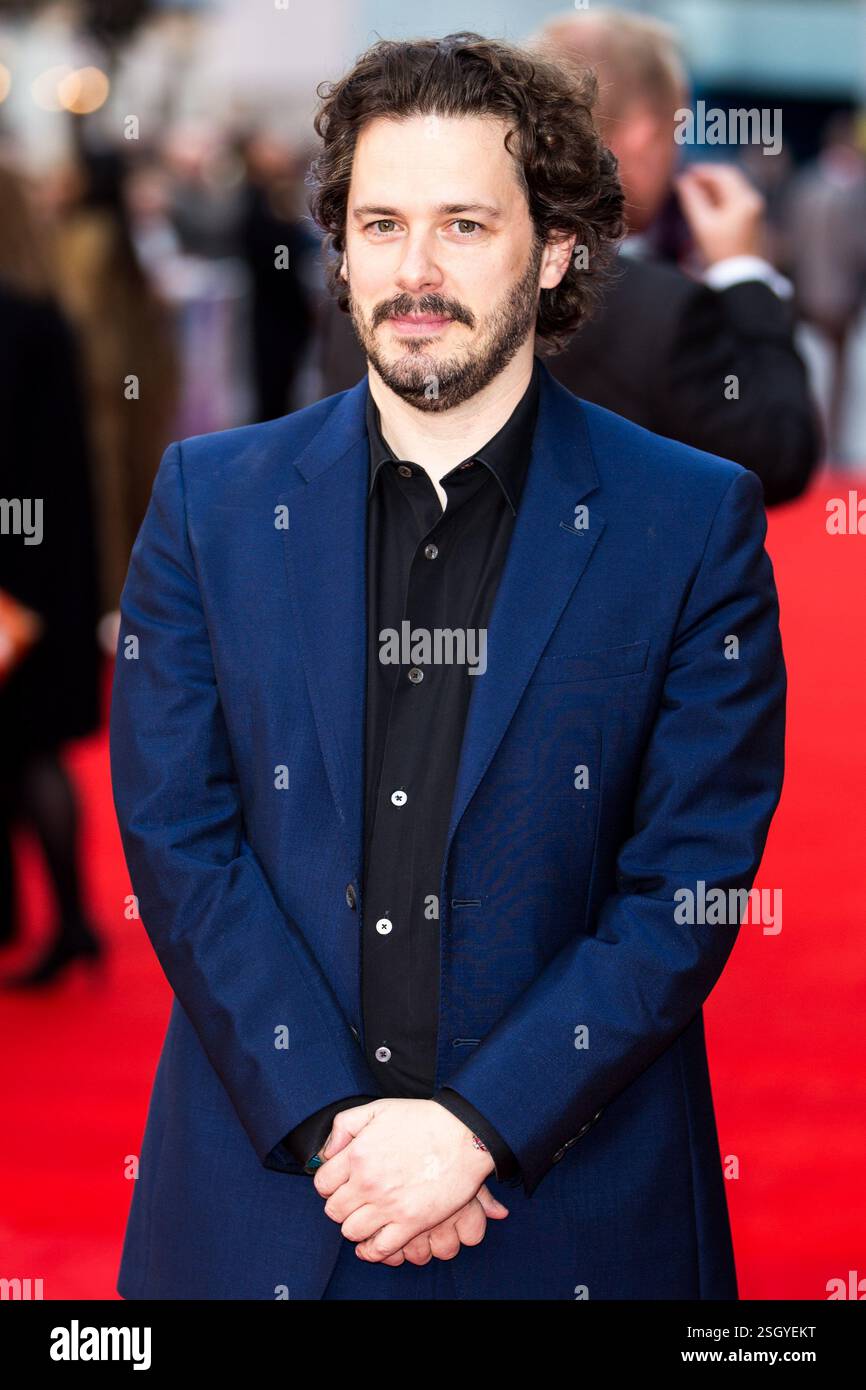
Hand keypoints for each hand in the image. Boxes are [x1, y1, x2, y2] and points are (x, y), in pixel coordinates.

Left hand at [313, 1097, 498, 1260]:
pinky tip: (373, 1243)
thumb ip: (344, 1126)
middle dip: (341, 1206)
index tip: (340, 1184)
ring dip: (355, 1227)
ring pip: (352, 1231)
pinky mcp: (411, 1223)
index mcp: (358, 1154)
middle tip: (355, 1201)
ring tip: (366, 1218)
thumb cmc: (423, 1120)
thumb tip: (326, 1153)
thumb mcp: (378, 1109)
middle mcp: (368, 1183)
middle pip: (335, 1211)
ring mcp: (389, 1205)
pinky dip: (372, 1250)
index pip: (323, 1184)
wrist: (464, 1135)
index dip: (329, 1185)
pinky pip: (380, 1248)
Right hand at [674, 162, 765, 265]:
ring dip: (714, 187)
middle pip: (730, 179)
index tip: (686, 173)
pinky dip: (721, 197)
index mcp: (743, 200)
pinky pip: (736, 200)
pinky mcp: (752, 220)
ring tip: (695, 191)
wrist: (741, 278)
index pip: (722, 175)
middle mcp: (753, 201)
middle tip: (689, 180)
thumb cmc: (720, 253)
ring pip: (733, 189)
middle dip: (709, 177)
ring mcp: (755, 210)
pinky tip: (708, 204)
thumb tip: (682, 181)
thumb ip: (692, 200)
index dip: (703, 171)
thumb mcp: (703, 226)